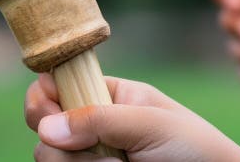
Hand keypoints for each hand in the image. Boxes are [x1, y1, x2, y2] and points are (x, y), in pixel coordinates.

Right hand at [25, 73, 239, 161]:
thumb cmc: (196, 149)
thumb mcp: (151, 124)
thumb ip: (99, 120)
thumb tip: (45, 128)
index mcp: (107, 96)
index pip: (55, 85)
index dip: (43, 97)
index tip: (47, 112)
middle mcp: (92, 126)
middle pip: (44, 127)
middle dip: (63, 142)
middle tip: (101, 150)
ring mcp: (91, 158)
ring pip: (49, 158)